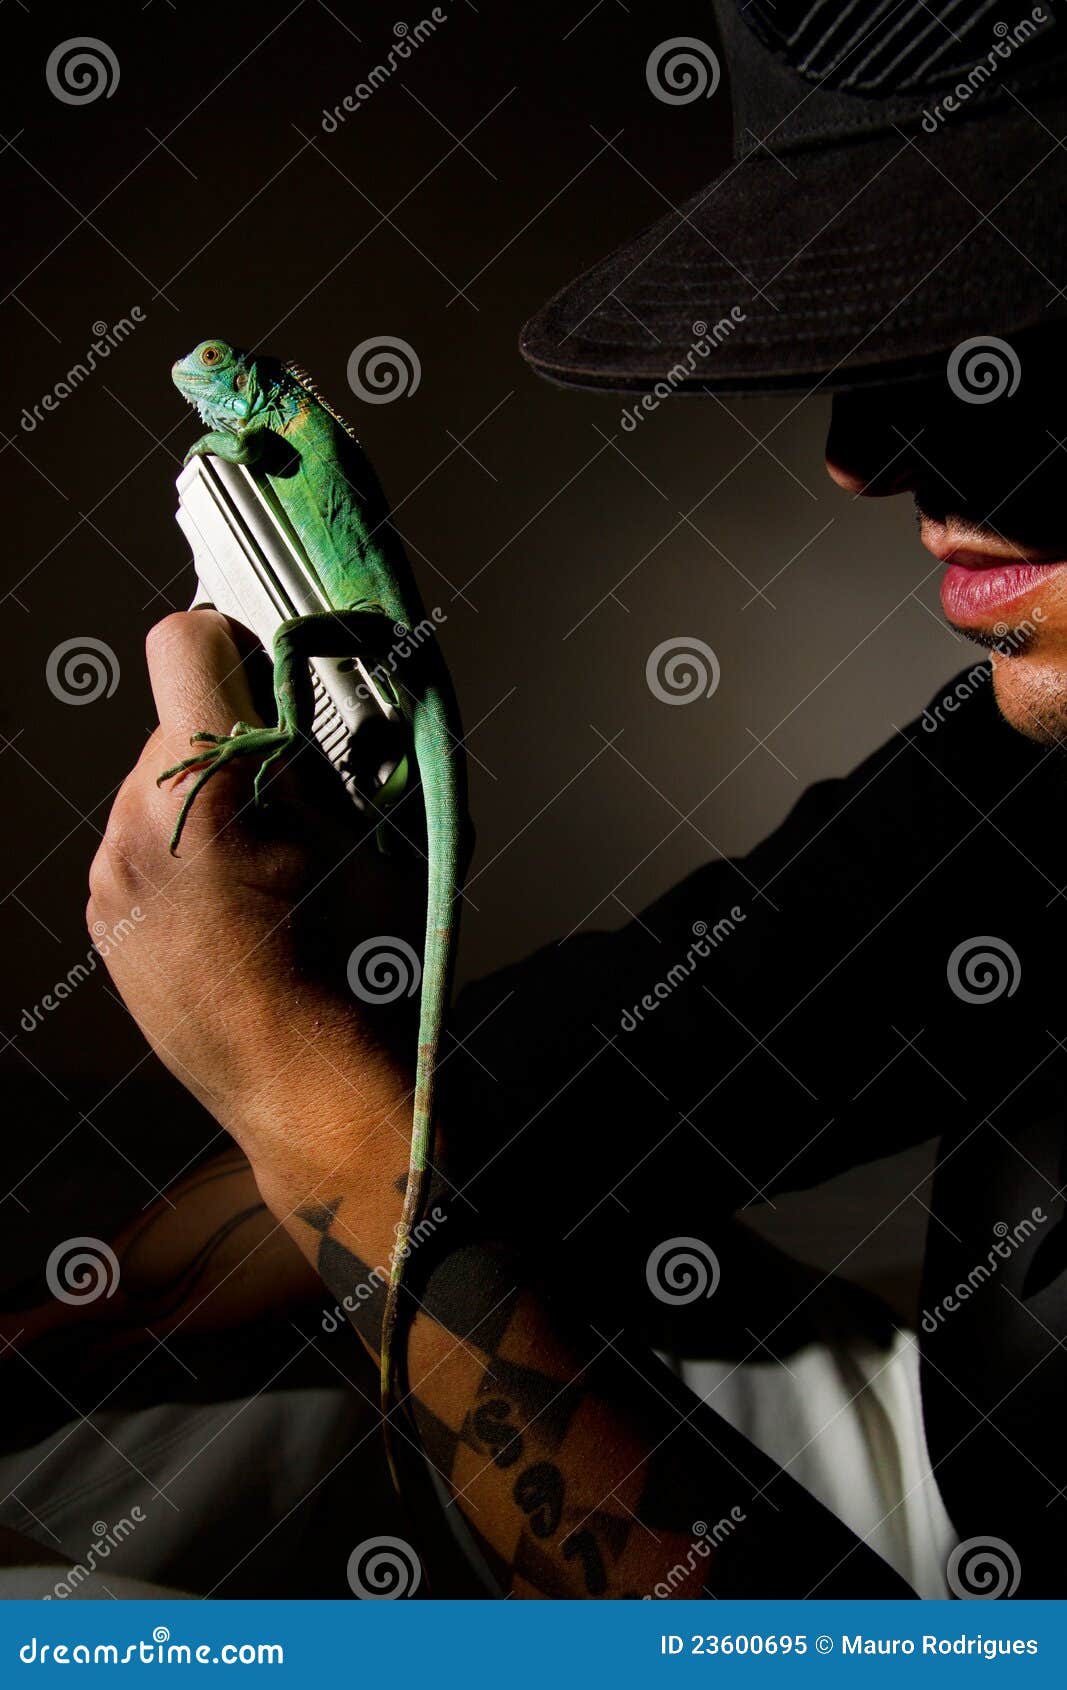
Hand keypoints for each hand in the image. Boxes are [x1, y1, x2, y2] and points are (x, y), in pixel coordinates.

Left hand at [88, 611, 420, 1218]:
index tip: (271, 679)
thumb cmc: (360, 969)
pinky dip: (182, 860)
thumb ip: (339, 747)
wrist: (311, 1091)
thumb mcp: (379, 836)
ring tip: (266, 874)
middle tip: (295, 802)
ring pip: (156, 790)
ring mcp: (108, 880)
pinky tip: (234, 914)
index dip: (235, 642)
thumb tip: (327, 689)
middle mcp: (133, 823)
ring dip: (205, 805)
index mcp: (203, 787)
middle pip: (174, 724)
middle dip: (231, 743)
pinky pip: (140, 852)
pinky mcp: (104, 925)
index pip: (184, 642)